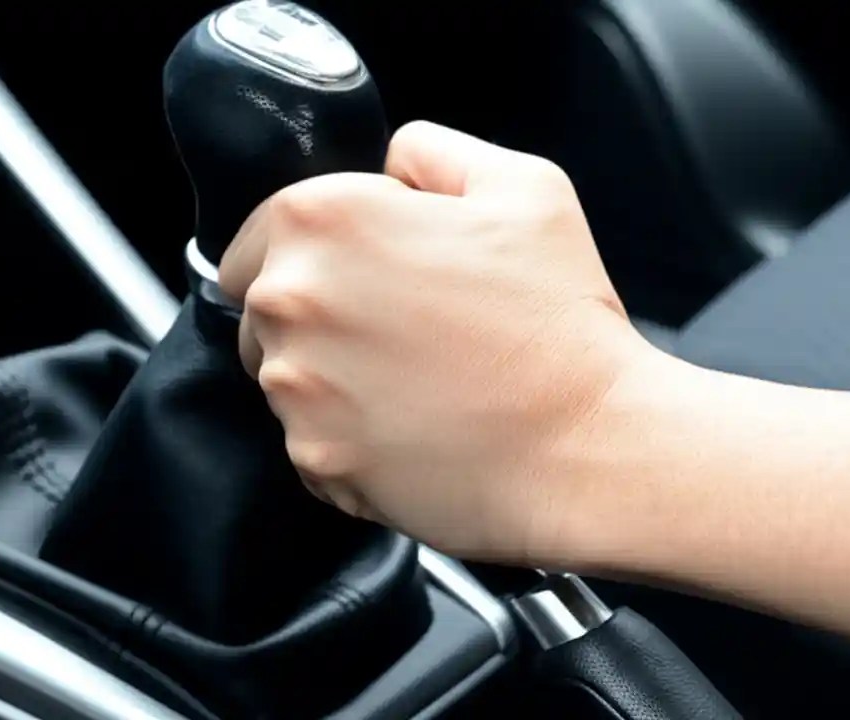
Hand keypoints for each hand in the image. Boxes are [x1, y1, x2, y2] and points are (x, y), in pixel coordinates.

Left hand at [219, 121, 654, 563]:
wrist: (586, 445)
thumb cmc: (558, 320)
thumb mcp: (523, 186)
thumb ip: (432, 154)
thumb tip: (390, 166)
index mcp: (324, 219)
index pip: (263, 230)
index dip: (323, 252)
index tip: (377, 277)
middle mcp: (289, 300)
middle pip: (265, 307)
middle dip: (322, 315)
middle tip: (410, 332)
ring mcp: (295, 387)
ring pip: (287, 378)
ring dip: (335, 380)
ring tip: (423, 383)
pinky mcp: (314, 460)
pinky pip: (312, 443)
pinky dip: (351, 440)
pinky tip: (419, 429)